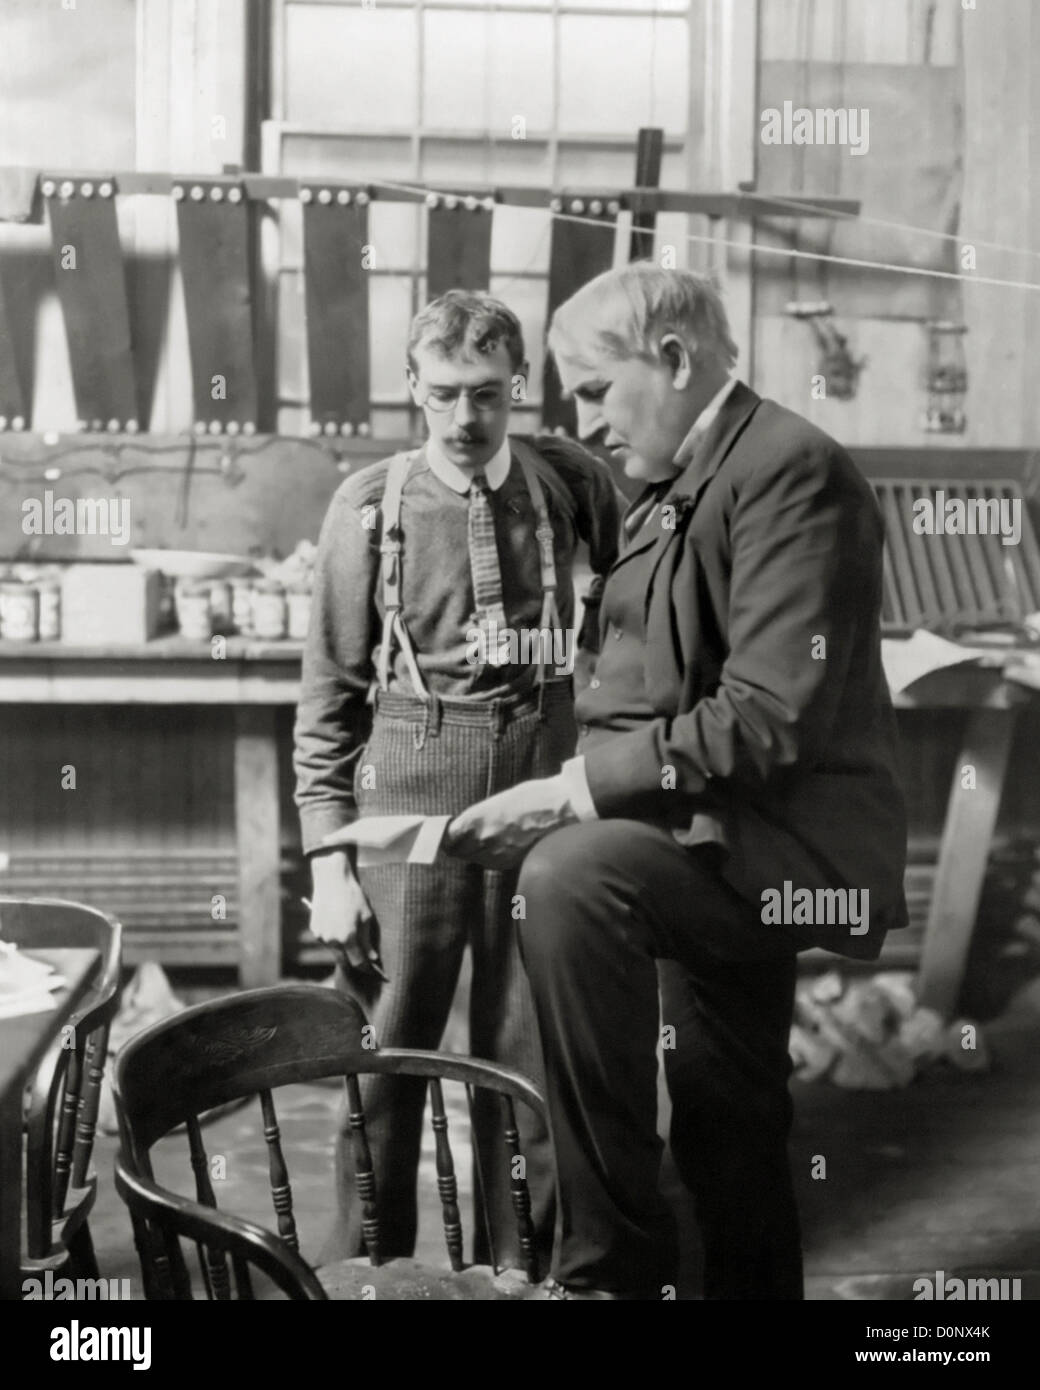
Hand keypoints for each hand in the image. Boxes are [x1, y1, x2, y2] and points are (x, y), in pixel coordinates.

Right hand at [308, 853, 381, 975]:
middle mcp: (331, 940)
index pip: (358, 962)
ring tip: (354, 942)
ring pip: (335, 952)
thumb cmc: (353, 896)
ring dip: (344, 951)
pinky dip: (335, 941)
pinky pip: (327, 942)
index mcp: (346, 938)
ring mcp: (321, 936)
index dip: (367, 968)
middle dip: (355, 962)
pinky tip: (341, 930)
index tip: (375, 970)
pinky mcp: (314, 930)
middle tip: (366, 960)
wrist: (332, 879)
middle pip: (345, 961)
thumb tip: (372, 958)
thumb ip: (367, 940)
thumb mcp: (366, 917)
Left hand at [445, 776, 578, 869]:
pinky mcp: (510, 862)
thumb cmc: (530, 797)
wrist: (558, 809)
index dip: (445, 837)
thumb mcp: (496, 802)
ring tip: (484, 841)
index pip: (448, 838)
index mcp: (474, 820)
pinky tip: (499, 846)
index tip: (445, 836)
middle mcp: (481, 840)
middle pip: (459, 852)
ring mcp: (496, 854)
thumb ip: (478, 817)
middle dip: (459, 846)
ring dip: (475, 852)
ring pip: (475, 859)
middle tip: (462, 840)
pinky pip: (492, 863)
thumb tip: (466, 827)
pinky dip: (491, 857)